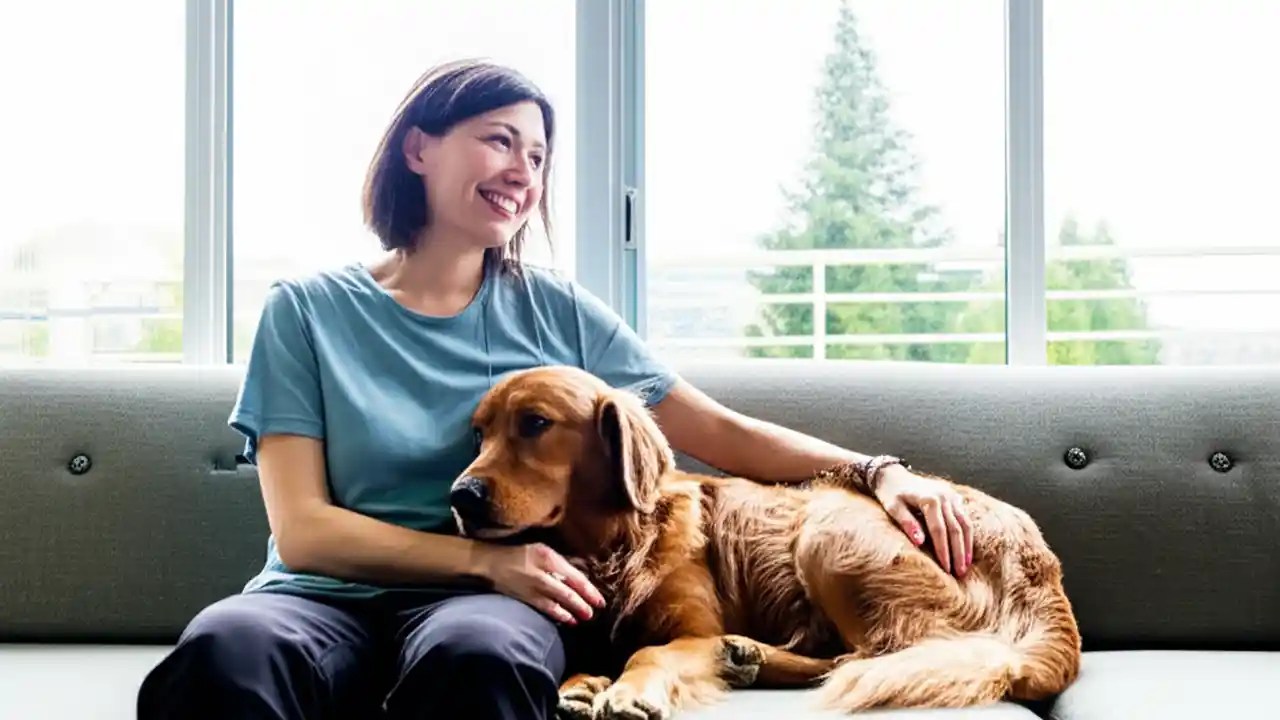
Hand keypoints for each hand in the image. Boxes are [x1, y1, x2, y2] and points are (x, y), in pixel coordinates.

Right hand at [476, 542, 606, 624]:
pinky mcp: (525, 597)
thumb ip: (559, 564)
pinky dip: (558, 614)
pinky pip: (545, 608)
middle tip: (594, 612)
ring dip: (573, 610)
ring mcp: (532, 586)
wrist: (490, 563)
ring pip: (558, 601)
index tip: (599, 599)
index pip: (574, 575)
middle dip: (583, 603)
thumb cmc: (520, 555)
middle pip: (568, 590)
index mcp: (548, 556)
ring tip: (585, 617)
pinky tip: (568, 620)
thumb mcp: (541, 550)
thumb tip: (579, 579)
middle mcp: (541, 571)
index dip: (589, 589)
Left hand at [874, 466, 972, 576]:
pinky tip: (966, 549)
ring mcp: (951, 495)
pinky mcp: (954, 496)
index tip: (945, 569)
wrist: (893, 475)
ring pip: (965, 524)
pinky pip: (965, 518)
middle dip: (958, 553)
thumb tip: (920, 543)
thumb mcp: (893, 508)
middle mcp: (944, 496)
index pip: (939, 530)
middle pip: (956, 529)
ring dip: (967, 546)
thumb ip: (907, 523)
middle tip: (959, 573)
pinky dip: (967, 535)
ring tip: (965, 565)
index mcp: (929, 499)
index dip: (943, 551)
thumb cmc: (890, 493)